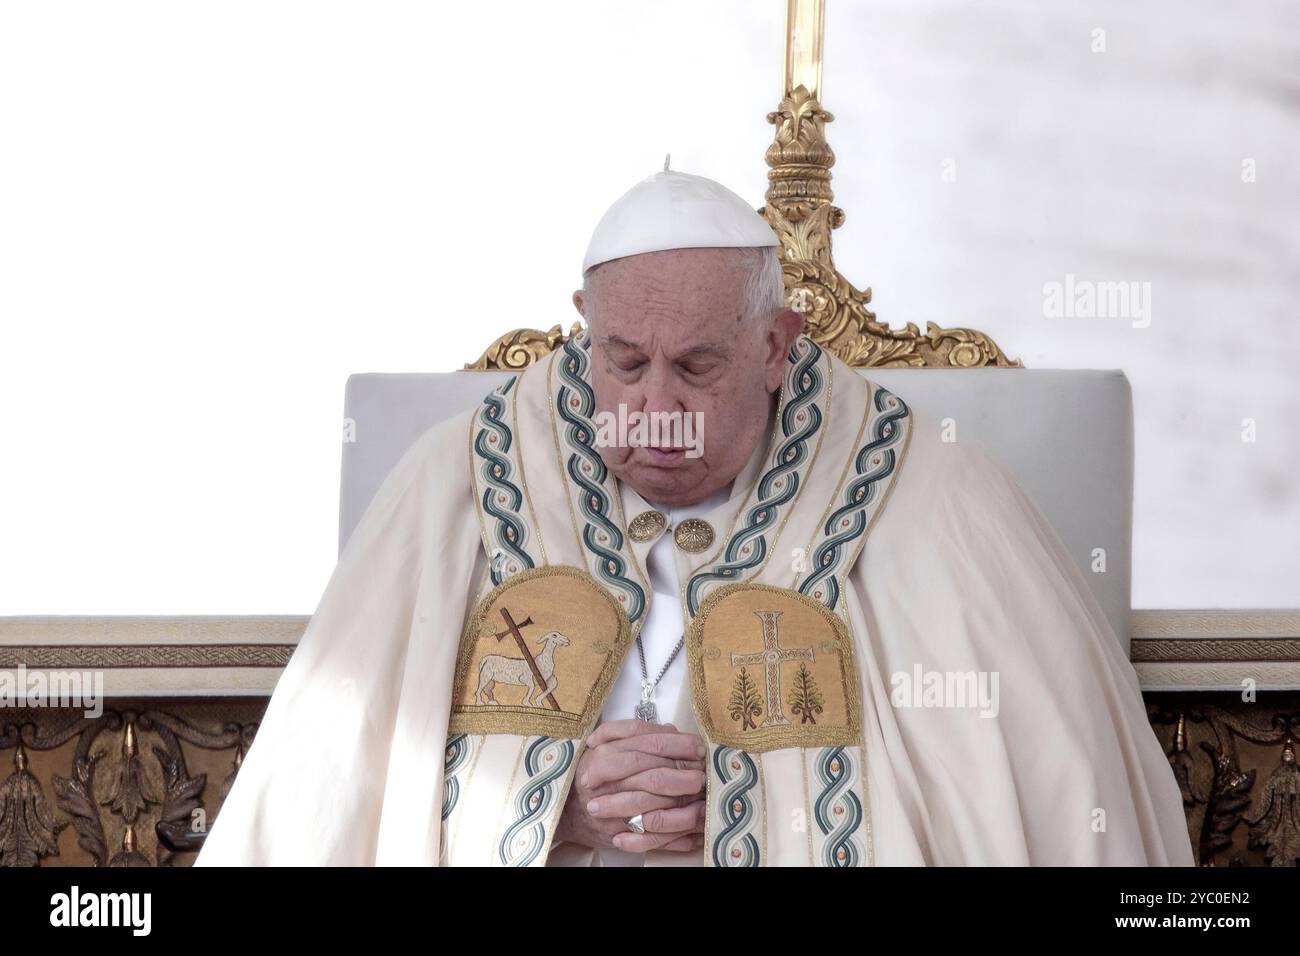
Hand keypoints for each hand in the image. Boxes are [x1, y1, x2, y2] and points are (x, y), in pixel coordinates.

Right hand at [554, 719, 707, 852]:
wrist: (566, 811)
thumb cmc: (593, 775)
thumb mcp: (607, 747)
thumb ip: (637, 736)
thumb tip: (671, 730)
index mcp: (604, 751)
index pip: (644, 741)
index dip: (675, 743)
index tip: (697, 746)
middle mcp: (604, 778)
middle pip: (648, 770)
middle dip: (680, 771)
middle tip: (701, 772)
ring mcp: (609, 808)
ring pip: (648, 802)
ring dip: (677, 799)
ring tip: (699, 795)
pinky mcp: (616, 833)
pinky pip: (647, 834)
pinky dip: (672, 830)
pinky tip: (691, 825)